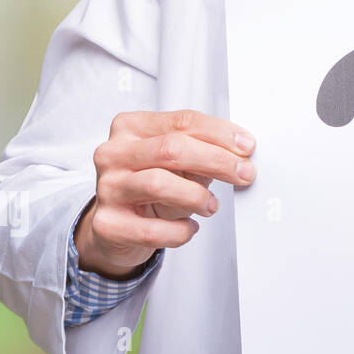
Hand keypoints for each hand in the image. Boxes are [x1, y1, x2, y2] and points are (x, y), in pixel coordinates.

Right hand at [74, 109, 256, 278]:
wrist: (116, 225)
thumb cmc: (153, 184)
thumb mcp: (176, 162)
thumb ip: (202, 151)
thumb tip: (242, 154)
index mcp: (131, 127)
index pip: (182, 122)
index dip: (220, 133)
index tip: (247, 147)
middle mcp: (113, 153)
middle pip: (172, 149)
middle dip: (217, 161)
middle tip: (244, 174)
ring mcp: (106, 188)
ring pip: (158, 184)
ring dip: (196, 196)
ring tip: (212, 205)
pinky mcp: (106, 224)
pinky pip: (150, 229)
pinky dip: (178, 231)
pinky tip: (189, 228)